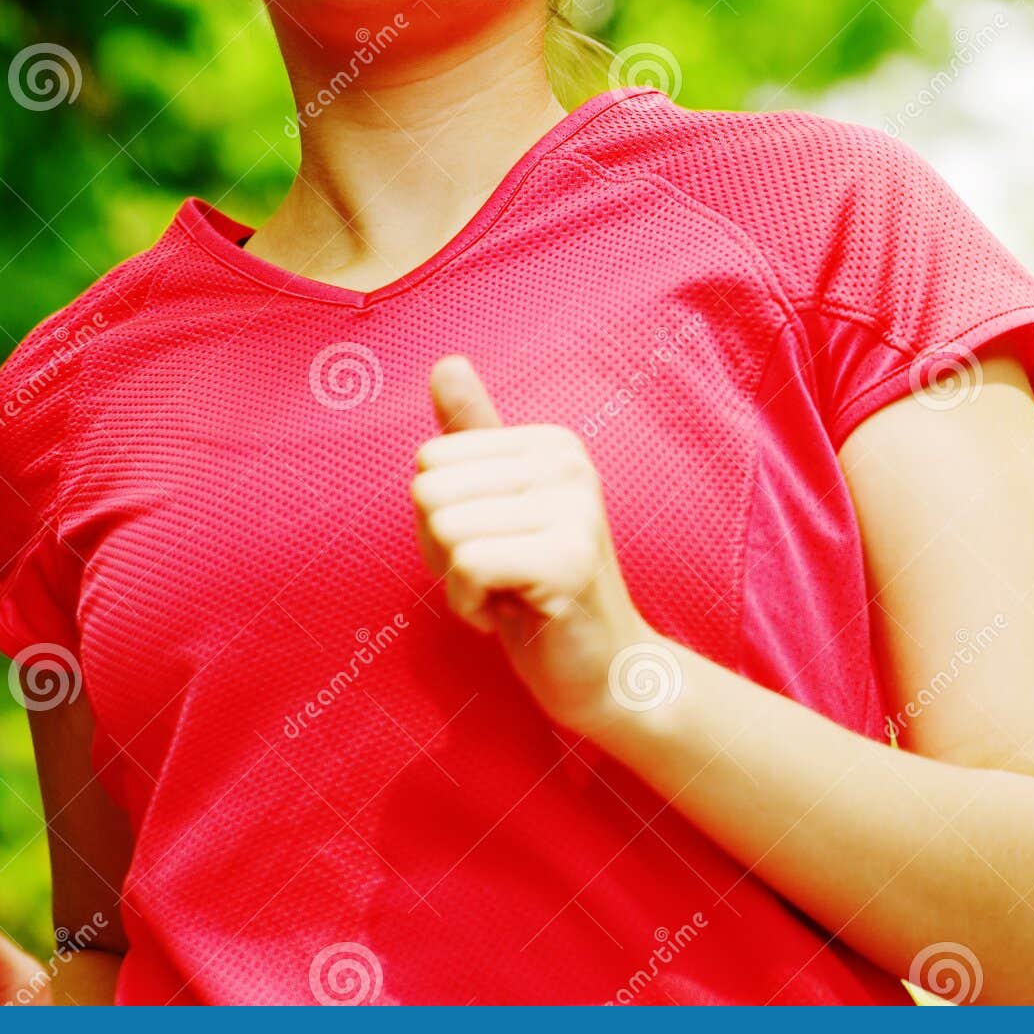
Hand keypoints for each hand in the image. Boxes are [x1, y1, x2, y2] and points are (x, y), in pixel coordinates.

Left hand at [411, 355, 654, 734]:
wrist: (604, 672)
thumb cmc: (537, 589)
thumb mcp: (498, 505)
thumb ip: (472, 435)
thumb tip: (445, 361)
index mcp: (550, 441)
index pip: (429, 460)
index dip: (441, 517)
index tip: (493, 545)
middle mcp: (568, 463)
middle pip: (430, 490)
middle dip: (442, 549)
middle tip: (497, 575)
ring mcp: (574, 510)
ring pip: (445, 529)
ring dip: (457, 581)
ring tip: (507, 592)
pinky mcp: (567, 561)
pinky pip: (467, 566)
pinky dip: (468, 605)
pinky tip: (510, 614)